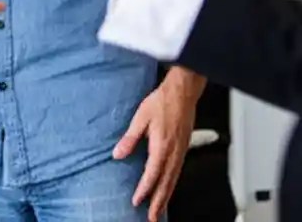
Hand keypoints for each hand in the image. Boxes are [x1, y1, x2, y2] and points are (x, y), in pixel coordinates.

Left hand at [114, 85, 195, 220]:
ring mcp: (181, 151)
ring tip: (159, 211)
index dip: (144, 189)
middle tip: (152, 217)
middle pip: (166, 183)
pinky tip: (168, 190)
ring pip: (173, 180)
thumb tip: (118, 154)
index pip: (152, 173)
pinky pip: (178, 172)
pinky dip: (172, 185)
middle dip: (158, 202)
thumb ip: (130, 138)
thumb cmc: (162, 102)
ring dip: (166, 197)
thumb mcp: (141, 117)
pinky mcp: (183, 149)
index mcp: (162, 145)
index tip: (137, 201)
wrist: (183, 92)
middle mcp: (174, 152)